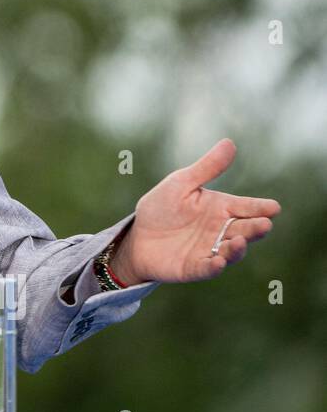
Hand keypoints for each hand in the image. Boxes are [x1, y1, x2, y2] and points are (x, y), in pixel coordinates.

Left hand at [113, 139, 280, 284]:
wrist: (137, 236)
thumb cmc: (162, 207)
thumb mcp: (181, 183)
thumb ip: (206, 168)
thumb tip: (230, 143)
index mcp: (221, 208)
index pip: (246, 207)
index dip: (260, 208)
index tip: (274, 207)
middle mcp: (221, 231)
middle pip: (245, 229)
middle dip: (256, 228)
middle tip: (265, 224)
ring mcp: (210, 250)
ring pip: (231, 251)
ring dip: (237, 248)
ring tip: (240, 240)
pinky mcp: (195, 268)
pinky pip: (207, 269)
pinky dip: (214, 266)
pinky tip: (217, 261)